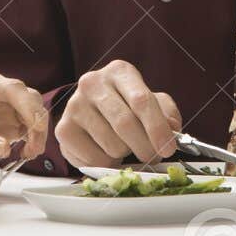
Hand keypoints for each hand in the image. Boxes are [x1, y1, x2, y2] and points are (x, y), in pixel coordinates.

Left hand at [0, 71, 49, 157]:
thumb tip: (6, 147)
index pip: (13, 89)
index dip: (28, 106)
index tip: (35, 127)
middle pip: (28, 99)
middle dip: (36, 122)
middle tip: (33, 148)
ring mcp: (3, 105)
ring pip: (32, 112)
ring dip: (37, 132)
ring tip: (29, 153)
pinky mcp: (6, 119)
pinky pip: (27, 125)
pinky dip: (31, 138)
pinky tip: (26, 152)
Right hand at [55, 59, 182, 167]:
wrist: (93, 111)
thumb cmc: (128, 106)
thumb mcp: (152, 102)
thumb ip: (167, 114)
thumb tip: (172, 129)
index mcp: (119, 72)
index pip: (141, 100)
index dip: (157, 128)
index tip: (169, 148)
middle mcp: (93, 83)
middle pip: (125, 124)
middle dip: (145, 147)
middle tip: (153, 157)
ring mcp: (74, 105)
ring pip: (111, 145)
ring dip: (126, 154)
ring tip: (125, 147)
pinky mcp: (63, 129)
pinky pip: (94, 159)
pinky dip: (108, 164)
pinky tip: (107, 152)